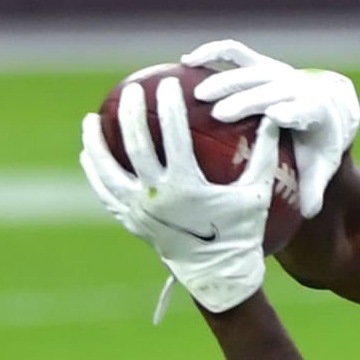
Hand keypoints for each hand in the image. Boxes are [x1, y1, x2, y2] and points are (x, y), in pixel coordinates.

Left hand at [79, 77, 280, 313]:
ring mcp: (139, 211)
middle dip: (132, 113)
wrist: (218, 275)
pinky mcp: (130, 222)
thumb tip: (272, 117)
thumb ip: (264, 155)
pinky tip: (88, 153)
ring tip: (90, 118)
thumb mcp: (258, 194)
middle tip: (132, 89)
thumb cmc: (242, 232)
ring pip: (107, 170)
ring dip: (95, 142)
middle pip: (136, 146)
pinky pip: (105, 193)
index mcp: (188, 188)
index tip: (168, 84)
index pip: (174, 136)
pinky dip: (95, 172)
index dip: (170, 106)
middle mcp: (158, 198)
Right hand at [180, 39, 359, 218]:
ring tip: (196, 95)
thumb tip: (308, 213)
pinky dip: (211, 53)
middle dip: (246, 98)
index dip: (289, 111)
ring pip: (249, 69)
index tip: (272, 118)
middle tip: (218, 114)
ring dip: (223, 79)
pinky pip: (233, 52)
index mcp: (315, 110)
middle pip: (270, 89)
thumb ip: (313, 188)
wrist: (322, 107)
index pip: (302, 110)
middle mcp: (296, 86)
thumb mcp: (318, 167)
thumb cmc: (315, 145)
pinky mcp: (260, 61)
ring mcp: (276, 70)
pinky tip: (185, 62)